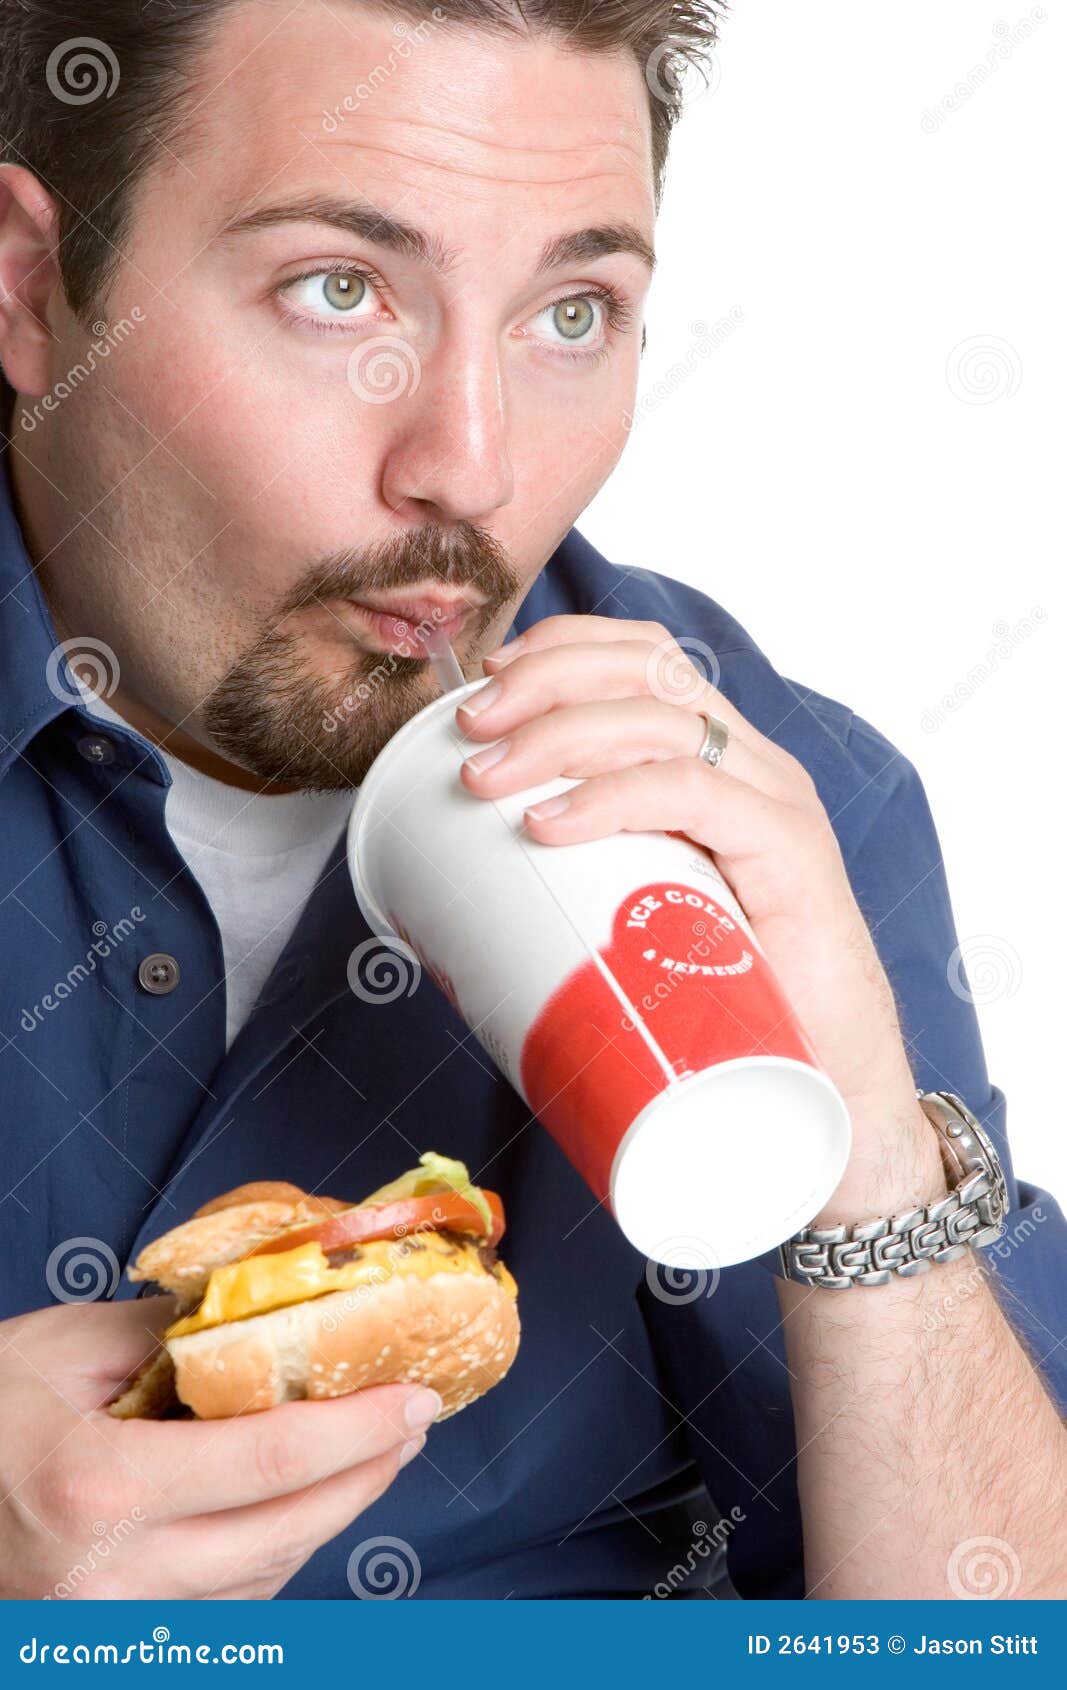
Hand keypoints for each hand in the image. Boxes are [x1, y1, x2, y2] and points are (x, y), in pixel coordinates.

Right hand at [0, 1297, 440, 1598]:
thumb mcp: (58, 1349)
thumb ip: (163, 1332)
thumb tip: (257, 1311)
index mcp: (99, 1491)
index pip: (268, 1464)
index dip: (357, 1430)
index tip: (414, 1397)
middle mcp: (114, 1579)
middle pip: (287, 1534)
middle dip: (368, 1473)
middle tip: (416, 1420)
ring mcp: (115, 1628)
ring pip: (266, 1579)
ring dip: (333, 1516)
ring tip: (374, 1453)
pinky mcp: (115, 1645)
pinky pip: (227, 1606)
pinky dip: (277, 1554)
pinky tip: (303, 1504)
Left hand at [458, 615, 943, 1221]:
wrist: (827, 1090)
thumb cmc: (725, 1009)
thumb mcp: (642, 920)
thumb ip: (582, 886)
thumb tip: (459, 894)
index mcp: (721, 765)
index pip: (647, 659)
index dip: (564, 648)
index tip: (487, 679)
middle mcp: (755, 767)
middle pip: (647, 672)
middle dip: (543, 682)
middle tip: (469, 730)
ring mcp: (776, 805)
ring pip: (660, 722)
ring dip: (555, 735)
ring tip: (484, 779)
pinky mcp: (790, 857)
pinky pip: (694, 794)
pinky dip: (610, 797)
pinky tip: (549, 824)